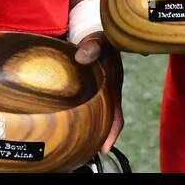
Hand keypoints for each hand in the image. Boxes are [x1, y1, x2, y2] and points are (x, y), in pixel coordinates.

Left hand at [73, 32, 122, 152]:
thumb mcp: (100, 38)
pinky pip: (91, 105)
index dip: (112, 131)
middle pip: (107, 120)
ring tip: (77, 143)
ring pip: (99, 114)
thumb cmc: (102, 37)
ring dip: (92, 127)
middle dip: (100, 136)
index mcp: (114, 84)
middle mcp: (110, 91)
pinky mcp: (93, 88)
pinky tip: (69, 120)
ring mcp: (102, 91)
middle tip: (86, 152)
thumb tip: (81, 57)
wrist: (102, 32)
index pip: (116, 114)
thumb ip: (93, 45)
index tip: (105, 148)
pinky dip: (83, 115)